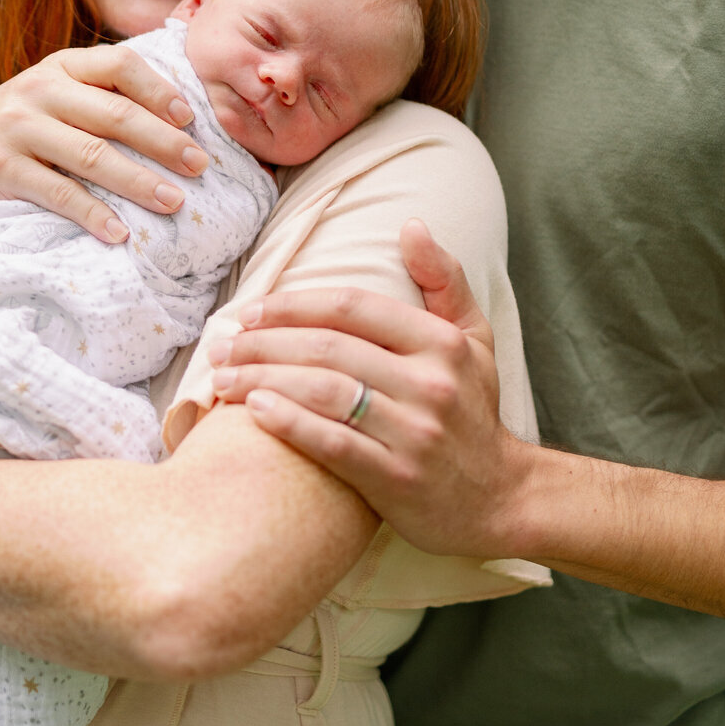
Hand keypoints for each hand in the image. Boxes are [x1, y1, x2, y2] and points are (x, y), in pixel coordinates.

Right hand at [0, 42, 208, 244]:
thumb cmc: (10, 137)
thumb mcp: (46, 103)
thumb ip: (94, 98)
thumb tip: (176, 120)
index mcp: (57, 67)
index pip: (119, 64)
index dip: (160, 89)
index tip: (190, 119)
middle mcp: (36, 90)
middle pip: (115, 113)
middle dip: (164, 142)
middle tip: (200, 167)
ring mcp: (14, 128)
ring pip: (93, 155)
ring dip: (139, 182)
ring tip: (174, 203)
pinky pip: (59, 194)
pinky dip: (94, 215)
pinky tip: (121, 234)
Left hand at [208, 220, 536, 557]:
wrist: (502, 498)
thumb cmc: (474, 411)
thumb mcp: (474, 339)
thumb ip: (444, 280)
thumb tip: (411, 226)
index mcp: (442, 342)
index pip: (353, 307)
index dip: (294, 304)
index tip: (251, 311)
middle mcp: (430, 384)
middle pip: (328, 348)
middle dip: (263, 343)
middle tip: (222, 345)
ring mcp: (414, 434)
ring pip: (324, 392)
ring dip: (263, 379)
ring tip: (223, 378)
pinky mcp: (397, 480)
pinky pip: (332, 444)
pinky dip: (289, 423)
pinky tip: (254, 411)